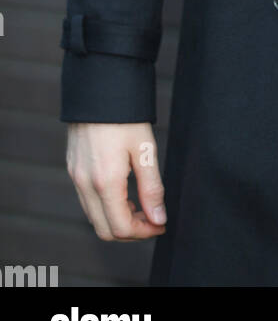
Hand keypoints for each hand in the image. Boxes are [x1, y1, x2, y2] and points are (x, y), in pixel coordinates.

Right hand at [66, 123, 165, 239]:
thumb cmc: (126, 116)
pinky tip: (125, 193)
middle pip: (105, 230)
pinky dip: (106, 206)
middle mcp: (85, 184)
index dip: (144, 232)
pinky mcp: (73, 168)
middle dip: (131, 231)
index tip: (161, 224)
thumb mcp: (145, 150)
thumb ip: (152, 188)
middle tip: (153, 219)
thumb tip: (159, 219)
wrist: (98, 87)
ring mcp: (76, 177)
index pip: (121, 227)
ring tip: (142, 206)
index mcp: (105, 181)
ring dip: (118, 220)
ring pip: (95, 217)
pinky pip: (87, 201)